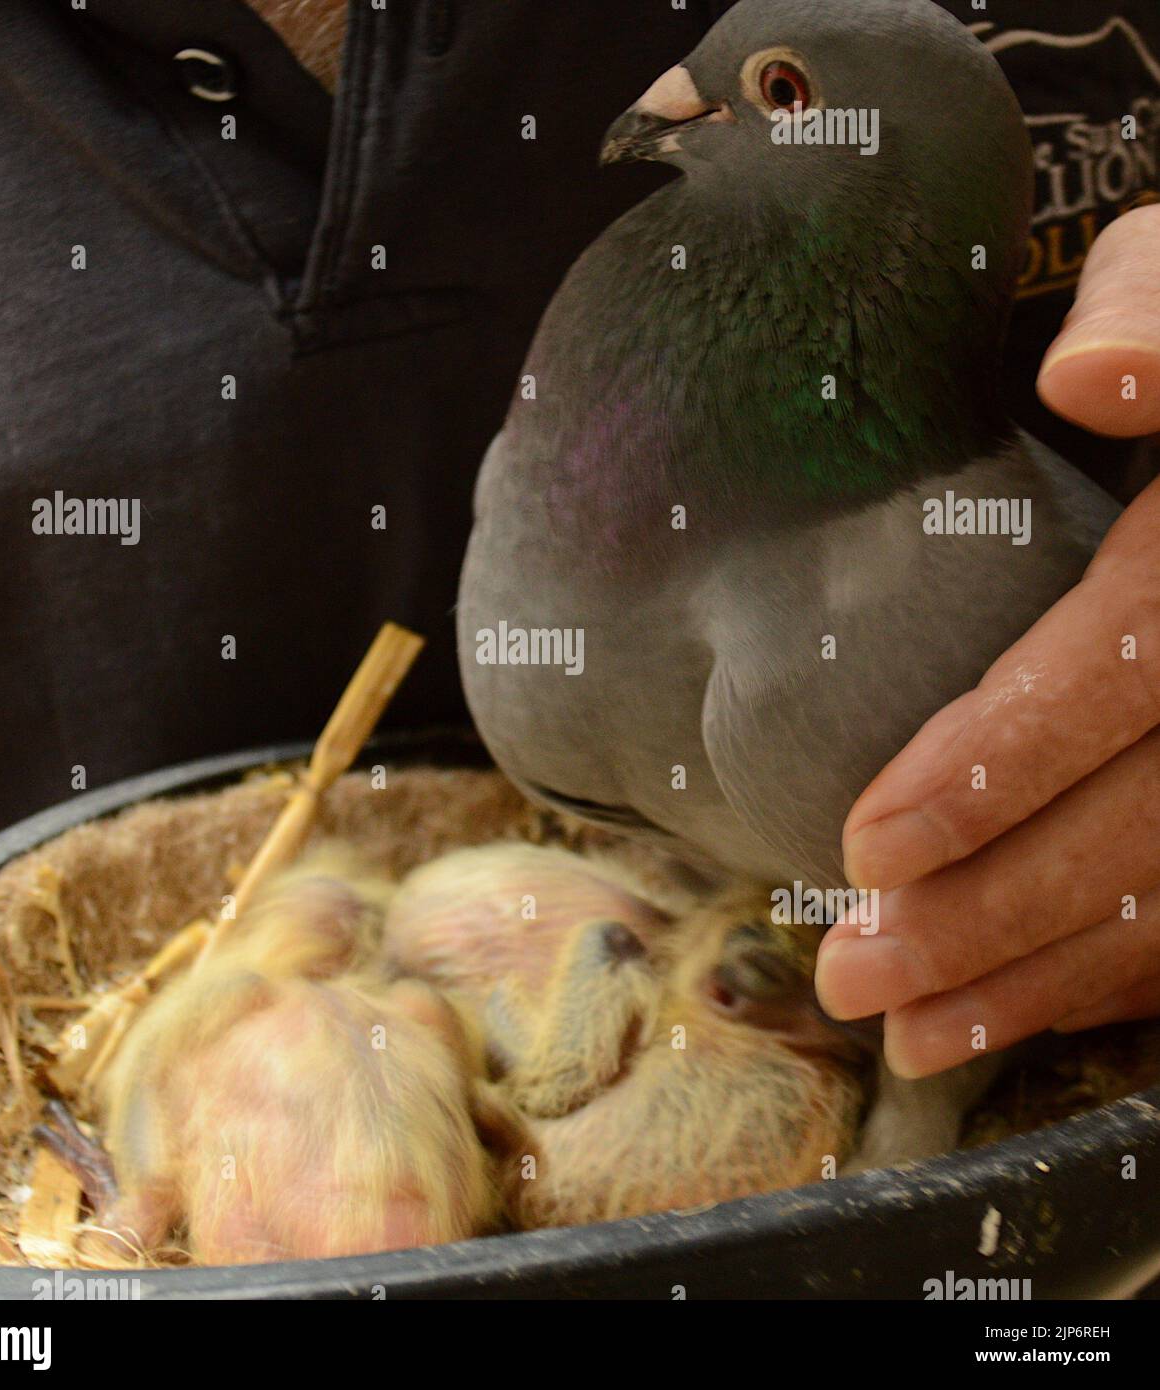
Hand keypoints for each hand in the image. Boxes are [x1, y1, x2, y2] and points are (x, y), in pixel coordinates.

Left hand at [815, 204, 1159, 1077]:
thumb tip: (1094, 371)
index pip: (1117, 673)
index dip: (994, 768)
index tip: (864, 842)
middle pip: (1146, 823)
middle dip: (990, 912)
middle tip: (853, 971)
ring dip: (1042, 980)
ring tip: (911, 1033)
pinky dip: (1118, 983)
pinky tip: (1017, 1016)